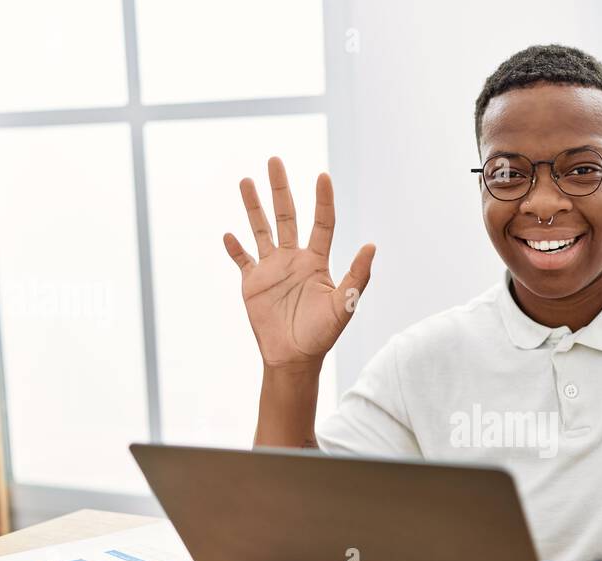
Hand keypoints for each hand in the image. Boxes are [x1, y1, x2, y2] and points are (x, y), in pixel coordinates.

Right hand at [224, 157, 375, 371]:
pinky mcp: (252, 283)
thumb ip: (357, 276)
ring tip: (246, 181)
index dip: (323, 200)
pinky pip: (242, 260)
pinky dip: (234, 248)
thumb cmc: (322, 335)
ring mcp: (271, 269)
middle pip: (287, 216)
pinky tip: (229, 234)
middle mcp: (294, 259)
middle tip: (275, 160)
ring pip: (261, 230)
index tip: (323, 176)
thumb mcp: (343, 305)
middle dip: (280, 189)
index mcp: (317, 261)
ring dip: (253, 207)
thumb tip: (372, 245)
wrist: (294, 358)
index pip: (322, 223)